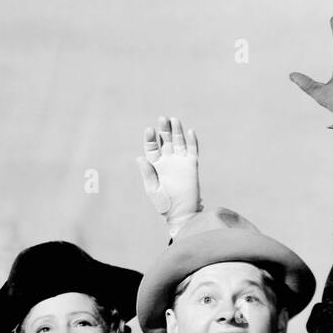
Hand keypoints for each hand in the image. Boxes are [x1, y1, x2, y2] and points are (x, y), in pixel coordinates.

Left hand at [136, 116, 200, 235]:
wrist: (181, 213)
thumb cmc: (164, 204)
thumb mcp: (153, 189)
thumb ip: (147, 173)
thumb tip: (139, 158)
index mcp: (155, 165)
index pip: (152, 147)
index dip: (150, 138)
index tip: (149, 130)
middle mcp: (167, 160)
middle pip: (165, 140)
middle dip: (163, 129)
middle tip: (162, 119)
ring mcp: (180, 161)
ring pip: (178, 141)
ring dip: (176, 130)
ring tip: (173, 120)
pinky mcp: (192, 165)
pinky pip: (192, 150)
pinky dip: (192, 141)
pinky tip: (189, 131)